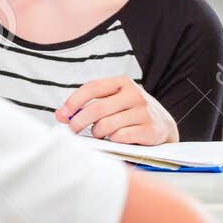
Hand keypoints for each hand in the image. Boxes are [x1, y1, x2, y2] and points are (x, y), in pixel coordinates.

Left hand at [55, 77, 177, 145]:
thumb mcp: (110, 102)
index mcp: (122, 82)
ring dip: (96, 133)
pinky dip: (112, 140)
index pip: (92, 88)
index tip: (63, 114)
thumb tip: (60, 115)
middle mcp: (135, 94)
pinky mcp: (150, 130)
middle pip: (97, 108)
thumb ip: (85, 105)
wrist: (162, 123)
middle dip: (79, 121)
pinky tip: (114, 139)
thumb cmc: (127, 111)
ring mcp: (144, 112)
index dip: (74, 101)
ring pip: (107, 125)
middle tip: (72, 129)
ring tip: (98, 134)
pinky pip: (120, 137)